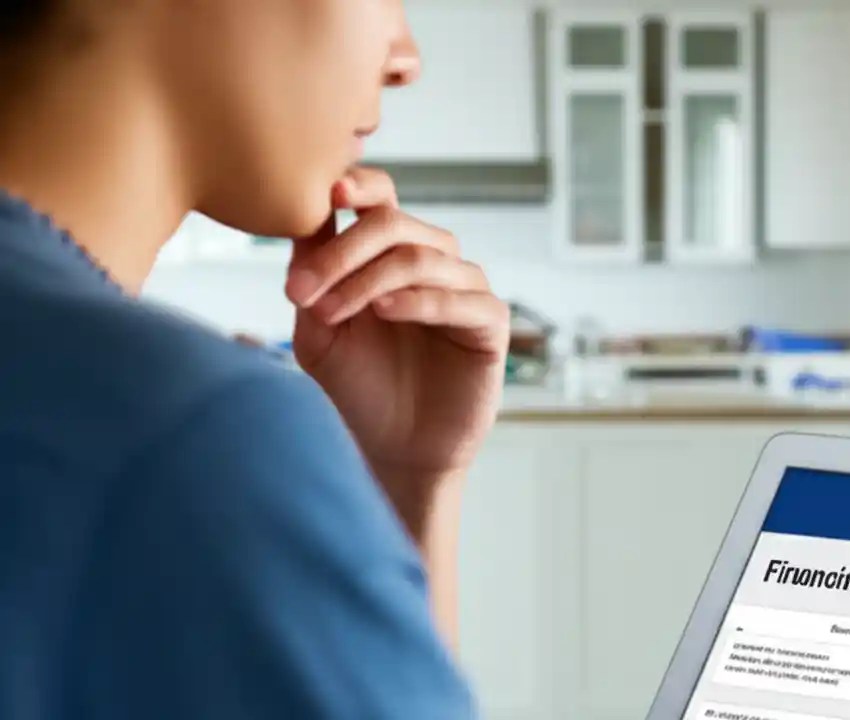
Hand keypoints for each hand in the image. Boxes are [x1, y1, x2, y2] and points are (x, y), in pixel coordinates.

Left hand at [285, 167, 508, 530]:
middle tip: (302, 290)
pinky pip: (463, 298)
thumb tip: (301, 217)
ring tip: (332, 313)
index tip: (328, 194)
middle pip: (395, 224)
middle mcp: (433, 261)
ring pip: (423, 257)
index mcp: (391, 253)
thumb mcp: (319, 329)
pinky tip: (384, 312)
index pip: (382, 197)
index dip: (359, 185)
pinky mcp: (490, 325)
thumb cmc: (358, 386)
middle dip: (343, 252)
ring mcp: (466, 290)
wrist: (394, 450)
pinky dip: (421, 301)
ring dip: (369, 279)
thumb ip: (312, 276)